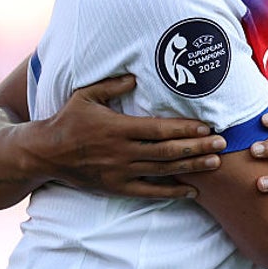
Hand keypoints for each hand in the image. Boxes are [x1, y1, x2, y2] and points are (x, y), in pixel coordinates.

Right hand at [38, 75, 225, 197]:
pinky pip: (150, 192)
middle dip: (197, 147)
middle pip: (167, 151)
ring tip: (215, 163)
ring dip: (191, 167)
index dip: (185, 128)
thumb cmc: (68, 120)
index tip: (207, 126)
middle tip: (222, 144)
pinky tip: (193, 190)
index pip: (159, 129)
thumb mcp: (85, 95)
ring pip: (163, 171)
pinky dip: (172, 192)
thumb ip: (112, 84)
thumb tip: (136, 76)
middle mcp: (122, 152)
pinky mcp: (117, 187)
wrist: (45, 154)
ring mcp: (121, 172)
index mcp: (118, 128)